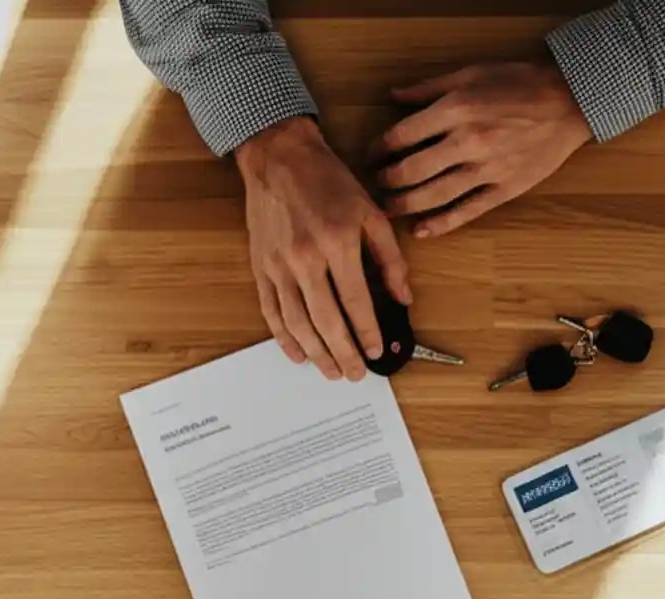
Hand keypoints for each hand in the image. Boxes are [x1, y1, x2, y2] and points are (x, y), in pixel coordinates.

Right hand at [236, 117, 411, 380]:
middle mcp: (305, 257)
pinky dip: (284, 338)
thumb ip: (390, 257)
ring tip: (332, 372)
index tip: (376, 351)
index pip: (355, 300)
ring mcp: (279, 265)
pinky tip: (299, 354)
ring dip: (316, 353)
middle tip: (355, 374)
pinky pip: (271, 311)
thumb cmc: (328, 182)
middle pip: (326, 320)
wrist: (279, 157)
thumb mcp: (370, 212)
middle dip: (342, 353)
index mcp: (337, 241)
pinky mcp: (260, 267)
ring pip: (297, 322)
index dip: (367, 331)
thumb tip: (404, 297)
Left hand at [372, 60, 592, 236]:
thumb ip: (429, 87)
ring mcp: (487, 169)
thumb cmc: (519, 82)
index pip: (401, 136)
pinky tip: (421, 230)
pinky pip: (467, 211)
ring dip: (405, 206)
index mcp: (455, 109)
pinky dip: (442, 224)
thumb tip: (394, 96)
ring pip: (434, 196)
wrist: (568, 101)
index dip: (378, 149)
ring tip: (388, 209)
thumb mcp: (471, 73)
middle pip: (411, 171)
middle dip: (386, 181)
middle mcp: (467, 142)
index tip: (371, 156)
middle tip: (377, 184)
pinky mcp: (505, 188)